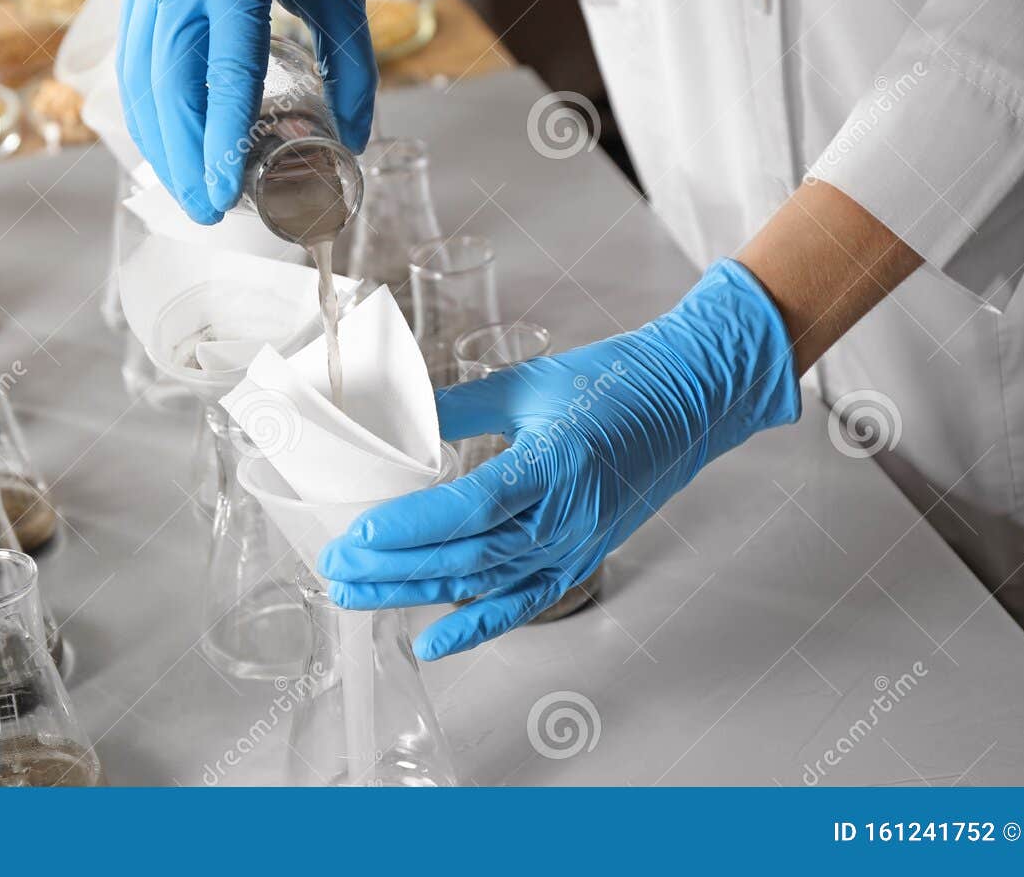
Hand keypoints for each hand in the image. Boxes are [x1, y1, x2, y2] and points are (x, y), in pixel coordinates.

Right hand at [116, 0, 378, 223]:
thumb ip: (354, 66)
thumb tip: (357, 140)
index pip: (224, 75)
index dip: (221, 142)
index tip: (226, 196)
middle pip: (168, 84)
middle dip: (183, 156)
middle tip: (205, 212)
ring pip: (140, 72)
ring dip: (158, 137)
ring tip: (185, 187)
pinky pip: (133, 48)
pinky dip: (146, 100)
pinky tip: (164, 137)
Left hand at [318, 260, 801, 658]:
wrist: (688, 400)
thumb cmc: (617, 382)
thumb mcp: (530, 381)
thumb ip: (461, 405)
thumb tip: (403, 418)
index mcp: (553, 464)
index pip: (467, 508)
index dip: (409, 528)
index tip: (356, 533)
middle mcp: (565, 517)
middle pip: (465, 555)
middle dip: (391, 567)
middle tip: (335, 566)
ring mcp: (574, 546)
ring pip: (483, 584)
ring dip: (414, 595)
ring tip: (356, 595)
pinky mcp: (579, 559)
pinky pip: (523, 603)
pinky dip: (476, 626)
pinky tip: (432, 641)